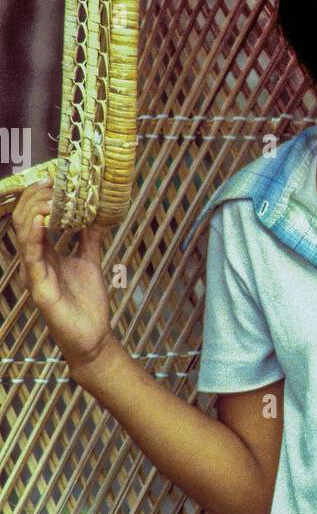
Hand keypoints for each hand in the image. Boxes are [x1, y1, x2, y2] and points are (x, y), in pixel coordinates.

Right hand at [11, 175, 115, 371]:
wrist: (93, 336)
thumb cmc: (87, 302)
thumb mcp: (90, 261)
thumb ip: (89, 238)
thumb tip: (95, 214)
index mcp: (45, 253)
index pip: (34, 218)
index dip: (39, 197)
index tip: (53, 177)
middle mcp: (35, 261)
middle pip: (24, 221)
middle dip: (35, 198)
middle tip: (50, 181)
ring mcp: (34, 274)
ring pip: (24, 235)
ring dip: (35, 212)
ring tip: (47, 195)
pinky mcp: (39, 289)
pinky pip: (32, 259)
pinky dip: (34, 237)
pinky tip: (40, 221)